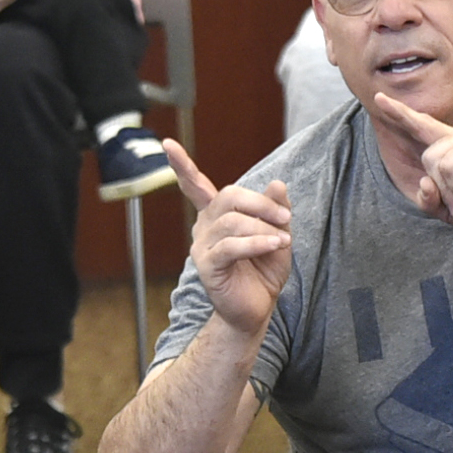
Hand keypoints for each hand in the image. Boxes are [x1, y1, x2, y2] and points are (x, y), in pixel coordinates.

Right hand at [168, 139, 291, 336]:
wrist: (257, 308)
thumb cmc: (264, 271)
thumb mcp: (278, 234)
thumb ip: (276, 210)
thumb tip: (277, 183)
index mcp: (217, 215)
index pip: (196, 186)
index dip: (182, 166)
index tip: (166, 144)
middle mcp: (204, 226)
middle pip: (229, 196)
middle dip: (260, 203)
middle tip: (285, 219)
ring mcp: (202, 246)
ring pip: (232, 222)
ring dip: (262, 227)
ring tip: (283, 239)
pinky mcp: (207, 265)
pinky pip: (231, 246)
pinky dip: (256, 243)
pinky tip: (274, 245)